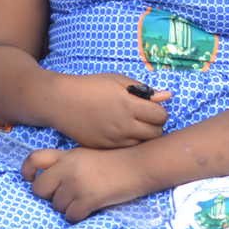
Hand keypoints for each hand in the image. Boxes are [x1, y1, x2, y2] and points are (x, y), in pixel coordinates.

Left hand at [23, 146, 148, 222]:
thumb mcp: (86, 154)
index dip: (27, 171)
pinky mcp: (89, 199)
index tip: (29, 179)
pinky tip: (85, 211)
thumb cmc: (115, 161)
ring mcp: (77, 185)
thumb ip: (67, 163)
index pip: (34, 159)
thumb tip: (52, 179)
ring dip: (65, 207)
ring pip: (56, 205)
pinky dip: (76, 216)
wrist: (138, 166)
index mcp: (66, 155)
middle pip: (39, 189)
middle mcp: (68, 169)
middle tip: (61, 196)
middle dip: (47, 196)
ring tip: (80, 202)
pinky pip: (71, 216)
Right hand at [43, 73, 169, 148]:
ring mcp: (114, 138)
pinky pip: (126, 148)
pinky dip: (128, 142)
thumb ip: (143, 90)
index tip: (151, 108)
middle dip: (154, 125)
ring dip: (142, 136)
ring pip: (143, 144)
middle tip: (144, 118)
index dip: (159, 112)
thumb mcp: (116, 80)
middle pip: (156, 133)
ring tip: (131, 125)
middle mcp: (124, 124)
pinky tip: (119, 132)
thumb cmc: (89, 86)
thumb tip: (167, 96)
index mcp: (129, 104)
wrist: (60, 101)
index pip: (161, 116)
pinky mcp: (105, 147)